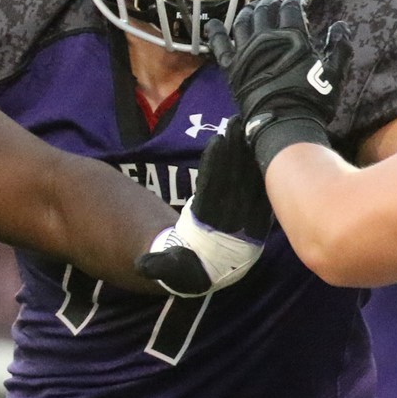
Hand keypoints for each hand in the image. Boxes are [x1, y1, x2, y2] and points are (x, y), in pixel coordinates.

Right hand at [133, 131, 272, 297]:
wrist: (203, 272)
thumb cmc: (180, 266)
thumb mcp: (166, 269)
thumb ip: (156, 264)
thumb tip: (142, 266)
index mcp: (211, 234)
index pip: (213, 195)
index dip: (214, 168)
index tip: (216, 143)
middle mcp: (234, 226)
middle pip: (235, 183)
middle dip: (234, 153)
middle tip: (232, 124)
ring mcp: (246, 220)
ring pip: (246, 181)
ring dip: (244, 154)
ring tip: (240, 127)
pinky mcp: (253, 216)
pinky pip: (254, 186)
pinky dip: (251, 165)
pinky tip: (250, 144)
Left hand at [204, 0, 350, 172]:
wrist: (283, 122)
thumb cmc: (312, 98)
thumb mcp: (334, 72)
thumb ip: (338, 46)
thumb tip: (340, 26)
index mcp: (292, 36)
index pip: (291, 7)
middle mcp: (265, 38)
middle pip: (265, 9)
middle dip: (274, 0)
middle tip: (280, 0)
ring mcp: (245, 51)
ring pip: (243, 21)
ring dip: (250, 10)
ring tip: (256, 7)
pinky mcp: (231, 66)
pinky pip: (219, 45)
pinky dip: (215, 32)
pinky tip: (213, 23)